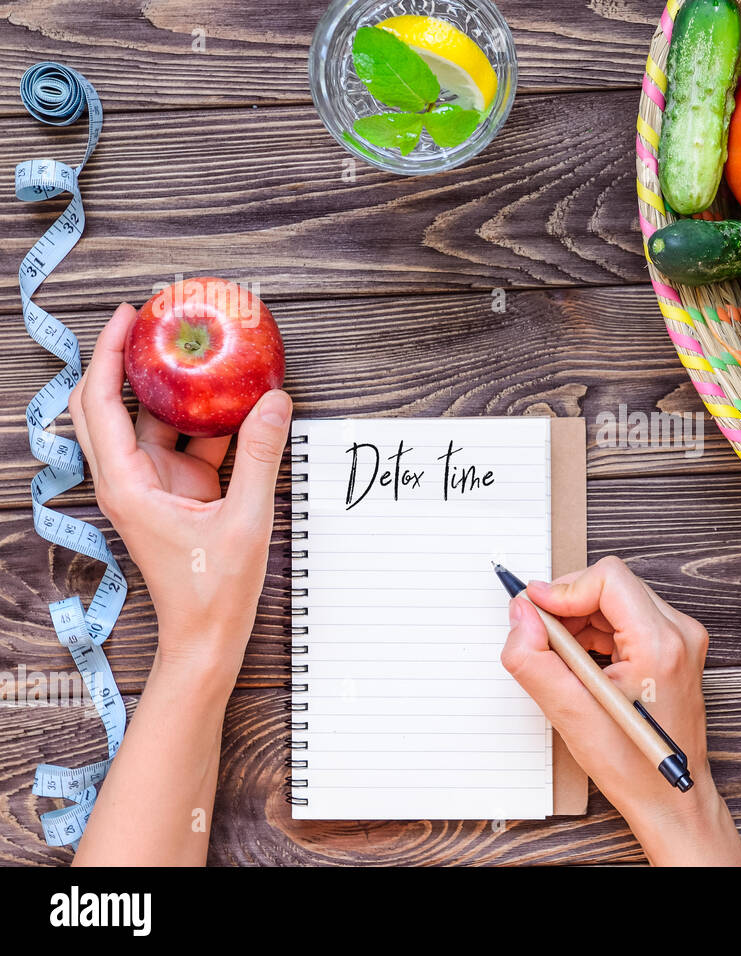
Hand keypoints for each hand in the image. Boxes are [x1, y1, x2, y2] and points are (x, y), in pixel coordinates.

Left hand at [68, 302, 291, 686]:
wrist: (207, 638)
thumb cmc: (214, 592)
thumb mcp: (247, 520)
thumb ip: (261, 457)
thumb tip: (275, 402)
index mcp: (129, 486)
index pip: (103, 405)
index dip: (109, 355)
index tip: (128, 317)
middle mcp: (131, 480)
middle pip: (109, 406)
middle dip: (123, 361)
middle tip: (150, 322)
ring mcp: (153, 487)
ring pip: (150, 423)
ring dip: (169, 390)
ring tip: (194, 353)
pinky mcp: (176, 495)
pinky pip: (185, 445)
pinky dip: (203, 422)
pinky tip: (230, 400)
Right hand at [501, 556, 740, 865]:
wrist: (669, 797)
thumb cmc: (633, 766)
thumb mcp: (570, 715)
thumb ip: (535, 660)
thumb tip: (521, 616)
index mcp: (660, 645)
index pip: (608, 578)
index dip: (564, 588)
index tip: (535, 608)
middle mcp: (679, 633)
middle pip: (612, 584)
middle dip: (569, 605)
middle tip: (542, 637)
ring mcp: (681, 639)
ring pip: (617, 599)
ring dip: (581, 620)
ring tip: (565, 661)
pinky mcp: (675, 647)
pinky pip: (628, 617)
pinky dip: (597, 632)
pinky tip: (585, 665)